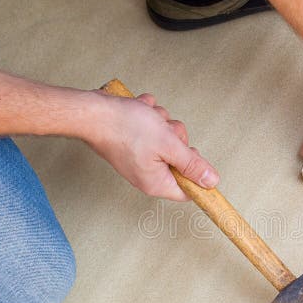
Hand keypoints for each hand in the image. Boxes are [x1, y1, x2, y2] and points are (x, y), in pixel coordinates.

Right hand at [86, 92, 218, 200]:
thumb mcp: (169, 145)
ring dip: (163, 123)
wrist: (92, 111)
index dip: (196, 174)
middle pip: (180, 160)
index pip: (187, 190)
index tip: (195, 156)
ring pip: (168, 139)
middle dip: (177, 139)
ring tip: (148, 118)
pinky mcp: (134, 142)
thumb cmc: (125, 127)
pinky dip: (149, 117)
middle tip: (166, 131)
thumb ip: (192, 164)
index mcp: (156, 182)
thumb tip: (211, 182)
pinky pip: (154, 128)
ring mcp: (140, 157)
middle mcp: (147, 173)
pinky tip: (140, 112)